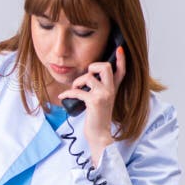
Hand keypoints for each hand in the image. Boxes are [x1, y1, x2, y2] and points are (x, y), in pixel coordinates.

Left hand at [58, 46, 125, 165]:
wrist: (99, 135)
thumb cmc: (96, 118)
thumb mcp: (100, 101)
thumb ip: (97, 90)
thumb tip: (86, 78)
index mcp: (113, 89)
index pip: (121, 71)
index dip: (121, 59)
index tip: (120, 49)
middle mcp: (110, 90)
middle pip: (105, 66)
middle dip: (92, 67)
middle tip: (86, 77)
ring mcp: (103, 95)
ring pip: (88, 76)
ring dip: (77, 82)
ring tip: (75, 91)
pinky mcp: (94, 102)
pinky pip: (77, 91)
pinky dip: (68, 93)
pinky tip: (63, 97)